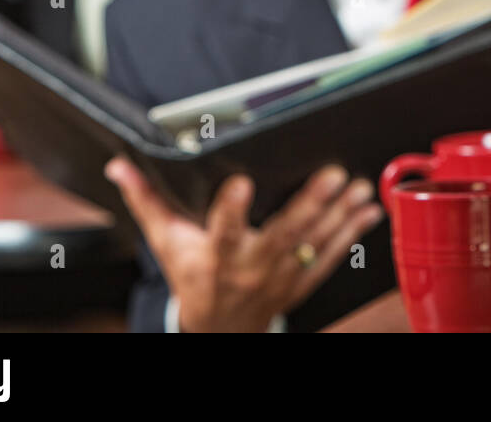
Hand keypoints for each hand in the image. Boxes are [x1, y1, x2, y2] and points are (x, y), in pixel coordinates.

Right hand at [104, 157, 383, 332]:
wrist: (220, 327)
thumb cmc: (194, 277)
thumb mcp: (167, 242)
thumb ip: (147, 201)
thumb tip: (121, 165)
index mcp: (217, 255)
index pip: (223, 231)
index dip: (232, 208)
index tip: (241, 182)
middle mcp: (253, 266)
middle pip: (283, 233)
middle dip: (310, 203)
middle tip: (332, 174)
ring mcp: (282, 275)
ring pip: (314, 242)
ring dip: (340, 213)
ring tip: (359, 186)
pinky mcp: (303, 280)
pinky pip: (331, 256)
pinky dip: (353, 232)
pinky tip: (369, 210)